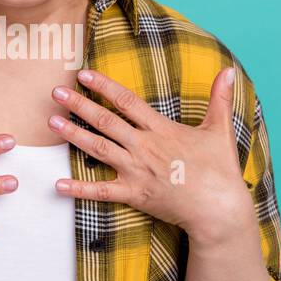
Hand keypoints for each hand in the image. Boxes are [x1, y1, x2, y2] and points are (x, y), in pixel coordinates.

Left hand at [46, 67, 253, 245]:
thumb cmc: (220, 170)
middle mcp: (144, 147)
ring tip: (52, 122)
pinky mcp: (134, 195)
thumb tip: (229, 70)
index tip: (84, 74)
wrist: (218, 209)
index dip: (104, 86)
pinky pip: (102, 192)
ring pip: (98, 150)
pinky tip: (58, 184)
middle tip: (55, 92)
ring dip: (73, 135)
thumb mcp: (220, 130)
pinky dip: (79, 188)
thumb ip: (220, 99)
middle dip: (79, 105)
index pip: (127, 101)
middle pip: (105, 122)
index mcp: (161, 129)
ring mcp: (137, 171)